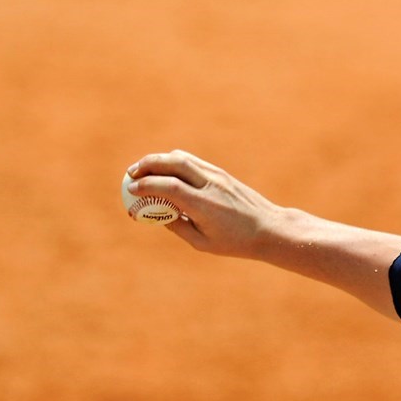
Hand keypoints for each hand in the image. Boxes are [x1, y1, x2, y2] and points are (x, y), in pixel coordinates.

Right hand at [123, 151, 286, 259]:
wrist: (269, 229)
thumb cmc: (236, 242)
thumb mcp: (202, 243)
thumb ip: (177, 226)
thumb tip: (157, 213)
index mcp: (203, 205)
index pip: (168, 186)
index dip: (146, 185)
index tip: (130, 190)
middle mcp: (209, 185)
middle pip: (172, 163)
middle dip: (147, 165)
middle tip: (131, 174)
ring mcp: (217, 176)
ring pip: (181, 158)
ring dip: (159, 160)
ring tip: (143, 170)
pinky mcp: (221, 173)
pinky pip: (192, 161)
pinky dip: (174, 162)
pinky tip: (164, 171)